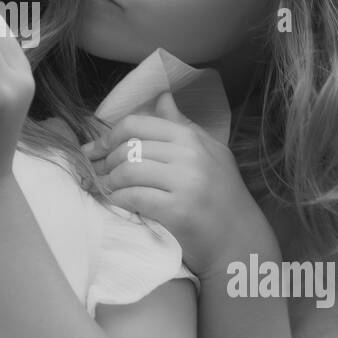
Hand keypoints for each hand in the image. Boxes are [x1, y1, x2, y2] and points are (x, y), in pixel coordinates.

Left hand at [82, 91, 276, 280]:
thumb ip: (181, 125)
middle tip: (97, 171)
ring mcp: (184, 183)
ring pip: (128, 171)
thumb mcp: (209, 152)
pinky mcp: (177, 210)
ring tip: (106, 187)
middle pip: (128, 148)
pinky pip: (134, 197)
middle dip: (105, 160)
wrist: (241, 240)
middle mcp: (189, 155)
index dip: (110, 135)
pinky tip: (118, 202)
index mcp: (191, 138)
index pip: (137, 124)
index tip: (97, 148)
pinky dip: (119, 199)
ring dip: (110, 181)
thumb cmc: (222, 195)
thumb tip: (162, 97)